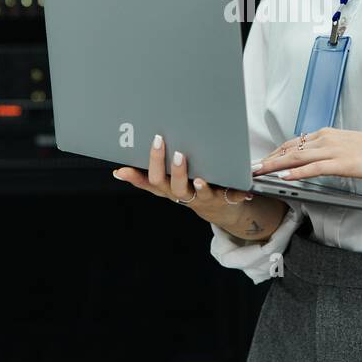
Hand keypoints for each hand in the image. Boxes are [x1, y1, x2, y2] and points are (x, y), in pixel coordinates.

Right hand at [112, 133, 255, 228]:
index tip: (132, 163)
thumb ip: (145, 177)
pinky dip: (236, 193)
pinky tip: (243, 189)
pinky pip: (231, 196)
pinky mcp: (225, 199)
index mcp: (169, 189)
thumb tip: (119, 171)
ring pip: (198, 193)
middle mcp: (184, 195)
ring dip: (197, 185)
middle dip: (173, 171)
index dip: (139, 176)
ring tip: (197, 175)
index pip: (151, 182)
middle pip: (174, 187)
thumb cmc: (189, 189)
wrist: (221, 208)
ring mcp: (204, 198)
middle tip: (175, 153)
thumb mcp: (166, 184)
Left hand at [252, 128, 361, 182]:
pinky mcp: (343, 163)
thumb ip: (329, 153)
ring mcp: (334, 150)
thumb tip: (313, 163)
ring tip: (259, 172)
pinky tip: (285, 177)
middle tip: (251, 168)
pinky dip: (297, 173)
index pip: (294, 143)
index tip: (261, 161)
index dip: (275, 153)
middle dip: (269, 159)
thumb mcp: (348, 149)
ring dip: (275, 165)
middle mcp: (327, 139)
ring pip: (297, 157)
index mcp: (327, 135)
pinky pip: (314, 168)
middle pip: (290, 149)